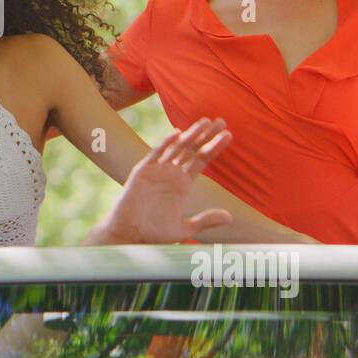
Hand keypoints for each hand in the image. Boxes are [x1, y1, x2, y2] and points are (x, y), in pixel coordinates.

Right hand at [105, 118, 233, 243]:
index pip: (201, 160)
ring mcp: (157, 171)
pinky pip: (155, 155)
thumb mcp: (184, 228)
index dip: (214, 147)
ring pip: (177, 148)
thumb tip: (230, 216)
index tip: (228, 135)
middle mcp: (171, 174)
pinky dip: (165, 144)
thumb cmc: (153, 234)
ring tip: (205, 122)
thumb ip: (205, 220)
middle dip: (207, 135)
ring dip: (191, 135)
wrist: (128, 236)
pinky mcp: (142, 172)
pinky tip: (177, 134)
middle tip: (221, 121)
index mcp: (182, 185)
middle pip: (192, 149)